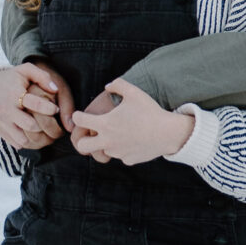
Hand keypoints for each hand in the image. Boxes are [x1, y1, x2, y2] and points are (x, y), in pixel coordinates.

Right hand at [0, 62, 74, 150]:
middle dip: (43, 125)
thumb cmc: (13, 78)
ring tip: (43, 130)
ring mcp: (2, 123)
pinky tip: (34, 134)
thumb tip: (55, 90)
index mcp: (14, 94)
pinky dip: (28, 142)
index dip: (49, 108)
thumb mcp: (26, 70)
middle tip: (50, 122)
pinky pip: (17, 144)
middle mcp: (6, 110)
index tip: (55, 108)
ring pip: (23, 139)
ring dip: (36, 137)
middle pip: (30, 125)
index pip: (35, 105)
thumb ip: (42, 76)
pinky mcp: (0, 131)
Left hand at [70, 79, 194, 166]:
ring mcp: (117, 152)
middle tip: (91, 133)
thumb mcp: (134, 92)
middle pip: (82, 145)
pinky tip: (134, 140)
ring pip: (104, 150)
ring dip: (107, 143)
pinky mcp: (128, 160)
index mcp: (105, 123)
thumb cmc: (150, 110)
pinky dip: (124, 149)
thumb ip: (117, 85)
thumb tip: (107, 87)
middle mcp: (108, 140)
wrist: (168, 132)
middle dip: (82, 139)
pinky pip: (121, 155)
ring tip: (121, 133)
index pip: (78, 120)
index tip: (80, 115)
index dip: (77, 116)